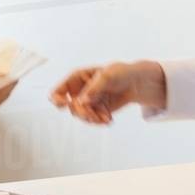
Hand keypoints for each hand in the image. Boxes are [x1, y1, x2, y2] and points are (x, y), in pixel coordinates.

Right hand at [49, 61, 165, 124]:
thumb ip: (93, 88)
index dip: (57, 100)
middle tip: (93, 115)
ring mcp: (88, 101)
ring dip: (92, 119)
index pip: (58, 91)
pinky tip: (109, 119)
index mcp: (77, 78)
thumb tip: (81, 101)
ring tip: (105, 119)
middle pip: (70, 107)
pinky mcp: (97, 109)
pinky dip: (100, 121)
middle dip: (82, 113)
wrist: (136, 82)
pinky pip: (92, 120)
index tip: (66, 105)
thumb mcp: (108, 76)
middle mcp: (79, 90)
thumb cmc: (121, 72)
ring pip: (81, 116)